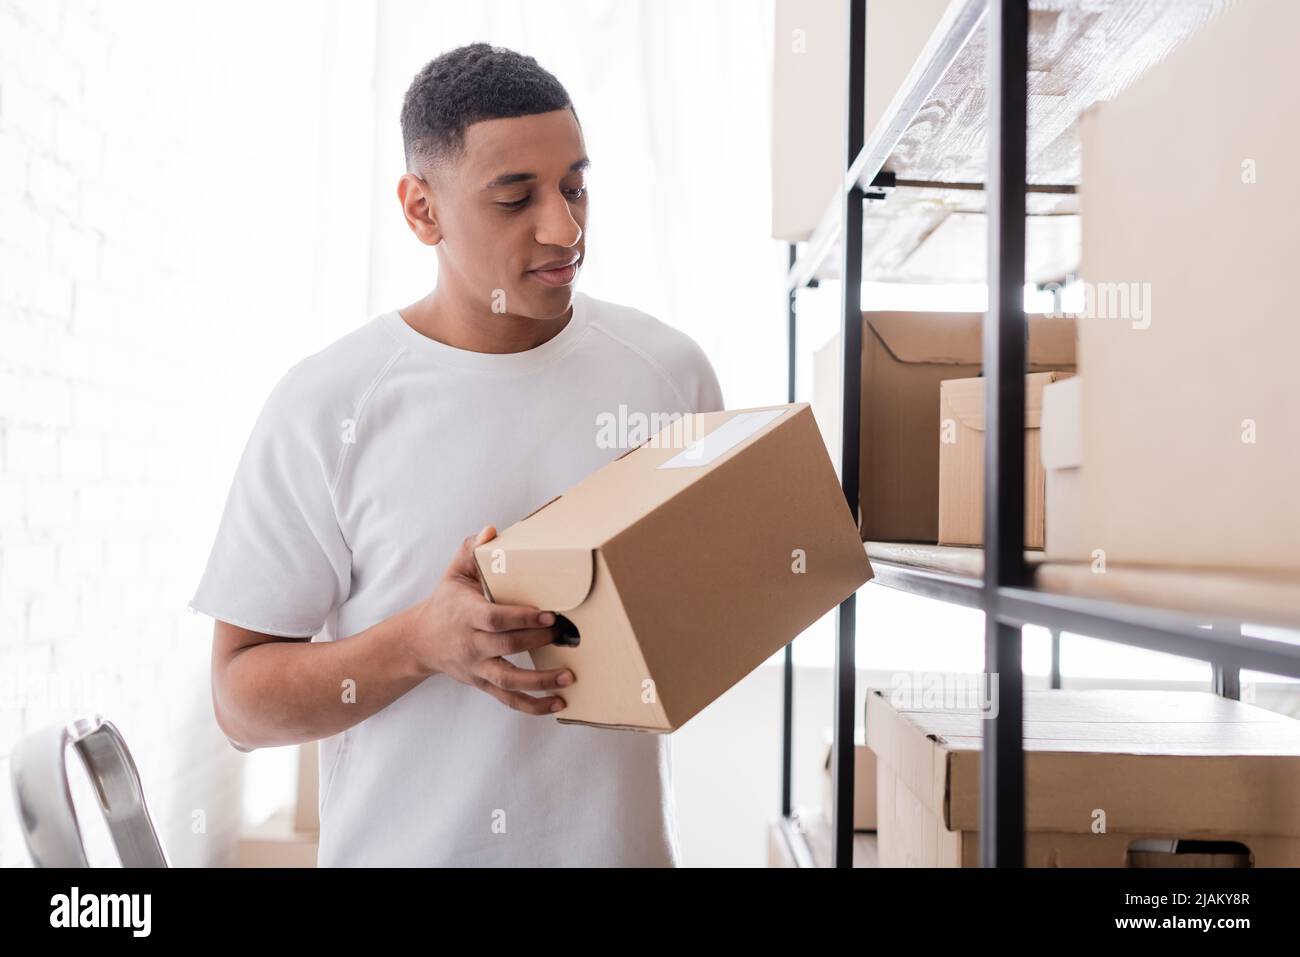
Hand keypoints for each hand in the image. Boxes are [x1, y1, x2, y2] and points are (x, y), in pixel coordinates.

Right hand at [408, 525, 572, 714]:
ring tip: (568, 676)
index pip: (494, 618)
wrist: (420, 641)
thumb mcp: (455, 573)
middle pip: (506, 646)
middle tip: (567, 634)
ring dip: (540, 681)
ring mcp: (477, 667)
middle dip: (537, 642)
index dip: (521, 618)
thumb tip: (491, 532)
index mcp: (466, 614)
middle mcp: (471, 643)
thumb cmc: (446, 602)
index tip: (548, 615)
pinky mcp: (483, 683)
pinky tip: (558, 702)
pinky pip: (508, 698)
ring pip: (508, 679)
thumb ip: (472, 550)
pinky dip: (533, 705)